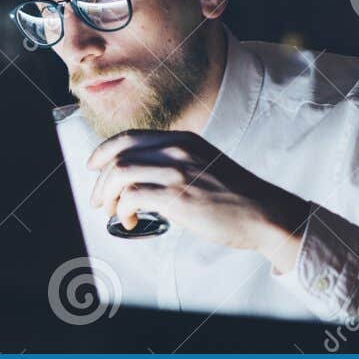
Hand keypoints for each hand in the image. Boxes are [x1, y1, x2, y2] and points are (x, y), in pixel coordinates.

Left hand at [87, 129, 310, 272]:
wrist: (265, 213)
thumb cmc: (236, 196)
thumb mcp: (204, 163)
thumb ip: (175, 162)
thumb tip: (141, 176)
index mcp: (182, 140)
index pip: (128, 137)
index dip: (103, 151)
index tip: (93, 166)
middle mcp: (176, 150)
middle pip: (118, 156)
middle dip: (100, 180)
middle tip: (99, 199)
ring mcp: (177, 172)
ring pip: (120, 174)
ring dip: (108, 196)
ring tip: (113, 212)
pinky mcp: (178, 197)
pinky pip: (133, 197)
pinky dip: (123, 210)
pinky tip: (131, 221)